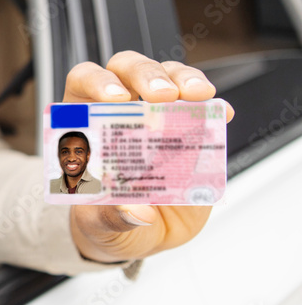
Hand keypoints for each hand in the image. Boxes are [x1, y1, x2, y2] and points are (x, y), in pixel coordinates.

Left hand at [65, 51, 234, 262]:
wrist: (139, 235)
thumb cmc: (108, 220)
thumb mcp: (101, 225)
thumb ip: (112, 216)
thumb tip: (135, 212)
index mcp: (85, 124)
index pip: (84, 82)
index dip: (97, 81)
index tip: (116, 98)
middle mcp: (119, 111)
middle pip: (127, 69)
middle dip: (145, 74)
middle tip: (162, 95)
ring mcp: (156, 115)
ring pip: (167, 75)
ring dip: (183, 78)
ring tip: (196, 95)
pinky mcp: (189, 128)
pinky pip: (201, 105)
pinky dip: (213, 106)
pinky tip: (221, 113)